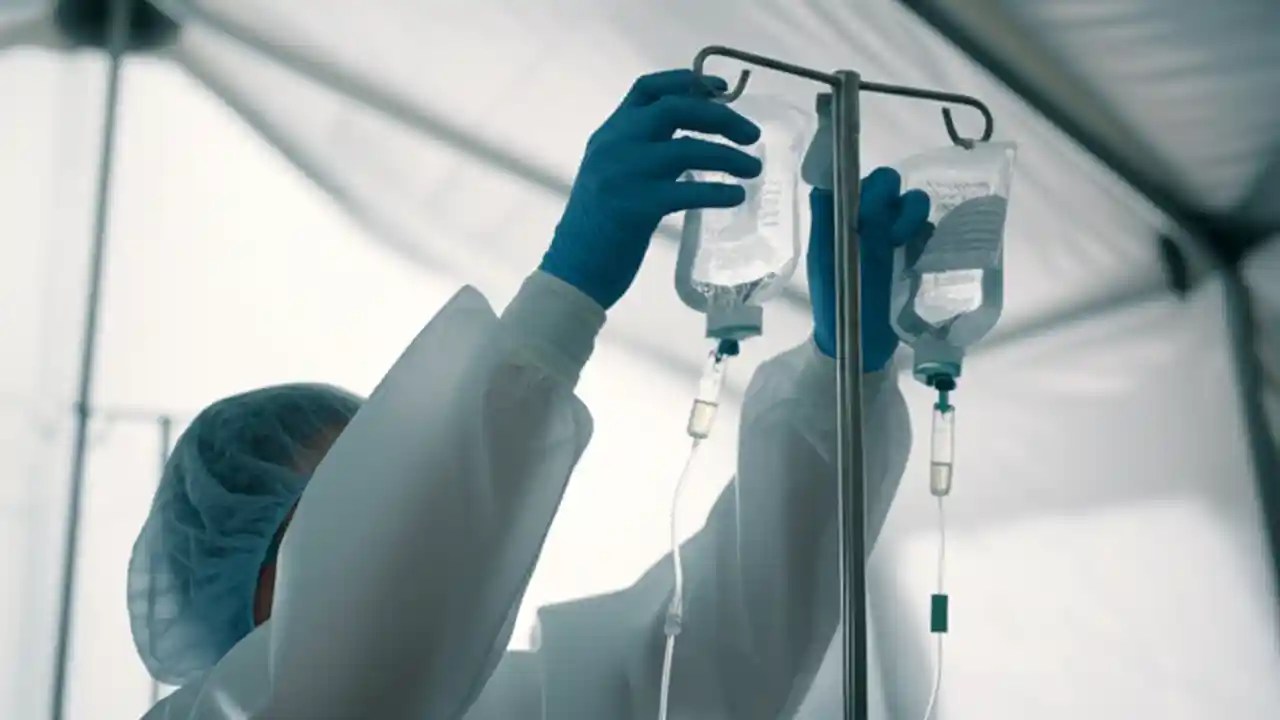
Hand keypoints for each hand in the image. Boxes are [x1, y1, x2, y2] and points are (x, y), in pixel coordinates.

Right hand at [540, 70, 762, 309]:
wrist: (572, 273)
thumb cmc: (597, 230)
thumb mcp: (611, 176)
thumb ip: (641, 153)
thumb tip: (694, 140)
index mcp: (608, 134)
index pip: (647, 89)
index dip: (687, 81)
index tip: (721, 90)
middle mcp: (613, 145)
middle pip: (675, 108)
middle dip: (720, 116)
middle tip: (751, 135)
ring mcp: (623, 173)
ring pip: (688, 148)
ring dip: (729, 156)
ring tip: (753, 169)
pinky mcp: (636, 206)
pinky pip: (689, 190)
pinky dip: (719, 191)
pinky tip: (736, 196)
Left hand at [809, 169, 929, 370]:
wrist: (861, 344)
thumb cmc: (837, 302)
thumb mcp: (829, 261)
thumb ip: (835, 221)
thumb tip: (835, 183)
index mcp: (838, 218)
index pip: (850, 177)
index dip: (860, 182)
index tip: (865, 203)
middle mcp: (866, 219)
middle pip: (886, 182)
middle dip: (889, 198)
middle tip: (886, 228)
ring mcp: (892, 234)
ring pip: (911, 201)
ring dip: (909, 215)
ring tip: (900, 243)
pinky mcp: (914, 251)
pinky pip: (927, 229)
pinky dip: (924, 238)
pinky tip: (916, 258)